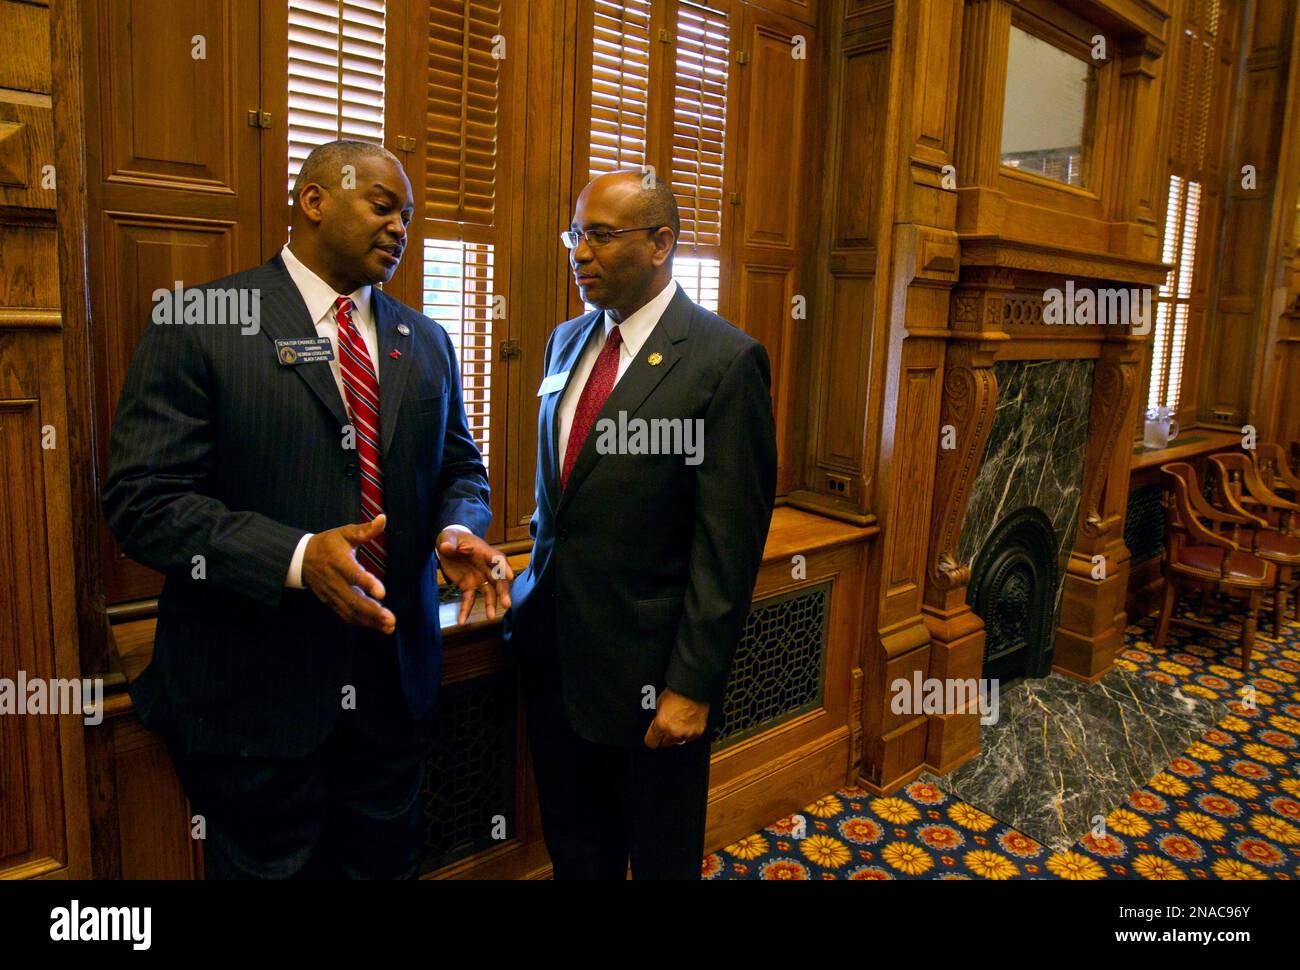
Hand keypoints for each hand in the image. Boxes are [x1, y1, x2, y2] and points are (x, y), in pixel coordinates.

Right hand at [302, 514, 395, 633]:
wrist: (301, 558)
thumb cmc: (328, 544)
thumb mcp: (344, 533)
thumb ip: (365, 530)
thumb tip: (383, 518)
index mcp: (338, 561)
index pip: (353, 574)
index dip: (367, 583)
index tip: (382, 593)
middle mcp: (334, 581)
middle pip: (353, 600)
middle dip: (372, 611)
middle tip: (390, 619)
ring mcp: (332, 594)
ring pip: (350, 611)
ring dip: (369, 621)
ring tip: (389, 626)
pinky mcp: (331, 602)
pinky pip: (346, 615)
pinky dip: (361, 622)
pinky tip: (378, 625)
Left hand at [437, 527, 513, 623]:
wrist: (449, 545)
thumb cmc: (454, 538)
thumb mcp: (449, 537)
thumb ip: (448, 543)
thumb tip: (447, 547)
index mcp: (484, 552)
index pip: (497, 559)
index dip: (504, 568)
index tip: (510, 577)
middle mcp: (485, 567)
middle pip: (498, 580)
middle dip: (503, 592)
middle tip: (506, 604)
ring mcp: (478, 578)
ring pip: (488, 593)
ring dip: (490, 605)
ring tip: (491, 617)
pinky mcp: (468, 586)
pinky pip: (469, 599)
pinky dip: (465, 610)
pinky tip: (462, 621)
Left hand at [643, 689, 708, 748]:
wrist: (694, 689)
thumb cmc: (676, 692)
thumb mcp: (658, 704)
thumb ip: (657, 720)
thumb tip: (656, 727)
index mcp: (661, 725)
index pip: (651, 743)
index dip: (652, 739)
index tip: (654, 737)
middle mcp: (674, 732)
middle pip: (664, 744)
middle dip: (664, 738)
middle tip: (666, 728)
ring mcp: (687, 734)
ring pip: (678, 742)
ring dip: (676, 736)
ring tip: (678, 724)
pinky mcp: (697, 733)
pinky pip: (689, 738)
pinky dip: (688, 734)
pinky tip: (687, 723)